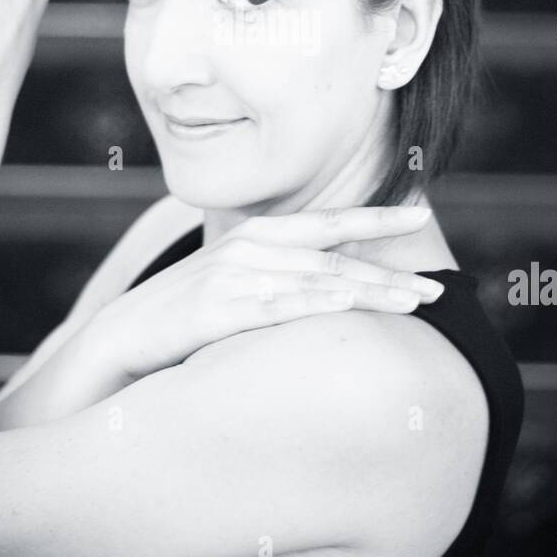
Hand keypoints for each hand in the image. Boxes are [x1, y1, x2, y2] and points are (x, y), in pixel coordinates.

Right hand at [94, 205, 446, 378]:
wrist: (117, 342)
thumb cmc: (181, 320)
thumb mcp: (231, 287)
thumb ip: (274, 278)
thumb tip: (328, 284)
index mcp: (256, 237)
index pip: (328, 223)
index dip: (377, 218)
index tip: (423, 214)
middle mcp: (248, 248)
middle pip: (335, 254)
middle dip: (391, 269)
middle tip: (440, 287)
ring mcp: (231, 276)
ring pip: (317, 278)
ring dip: (372, 290)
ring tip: (417, 302)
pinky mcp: (215, 309)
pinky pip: (276, 305)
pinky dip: (316, 302)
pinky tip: (349, 304)